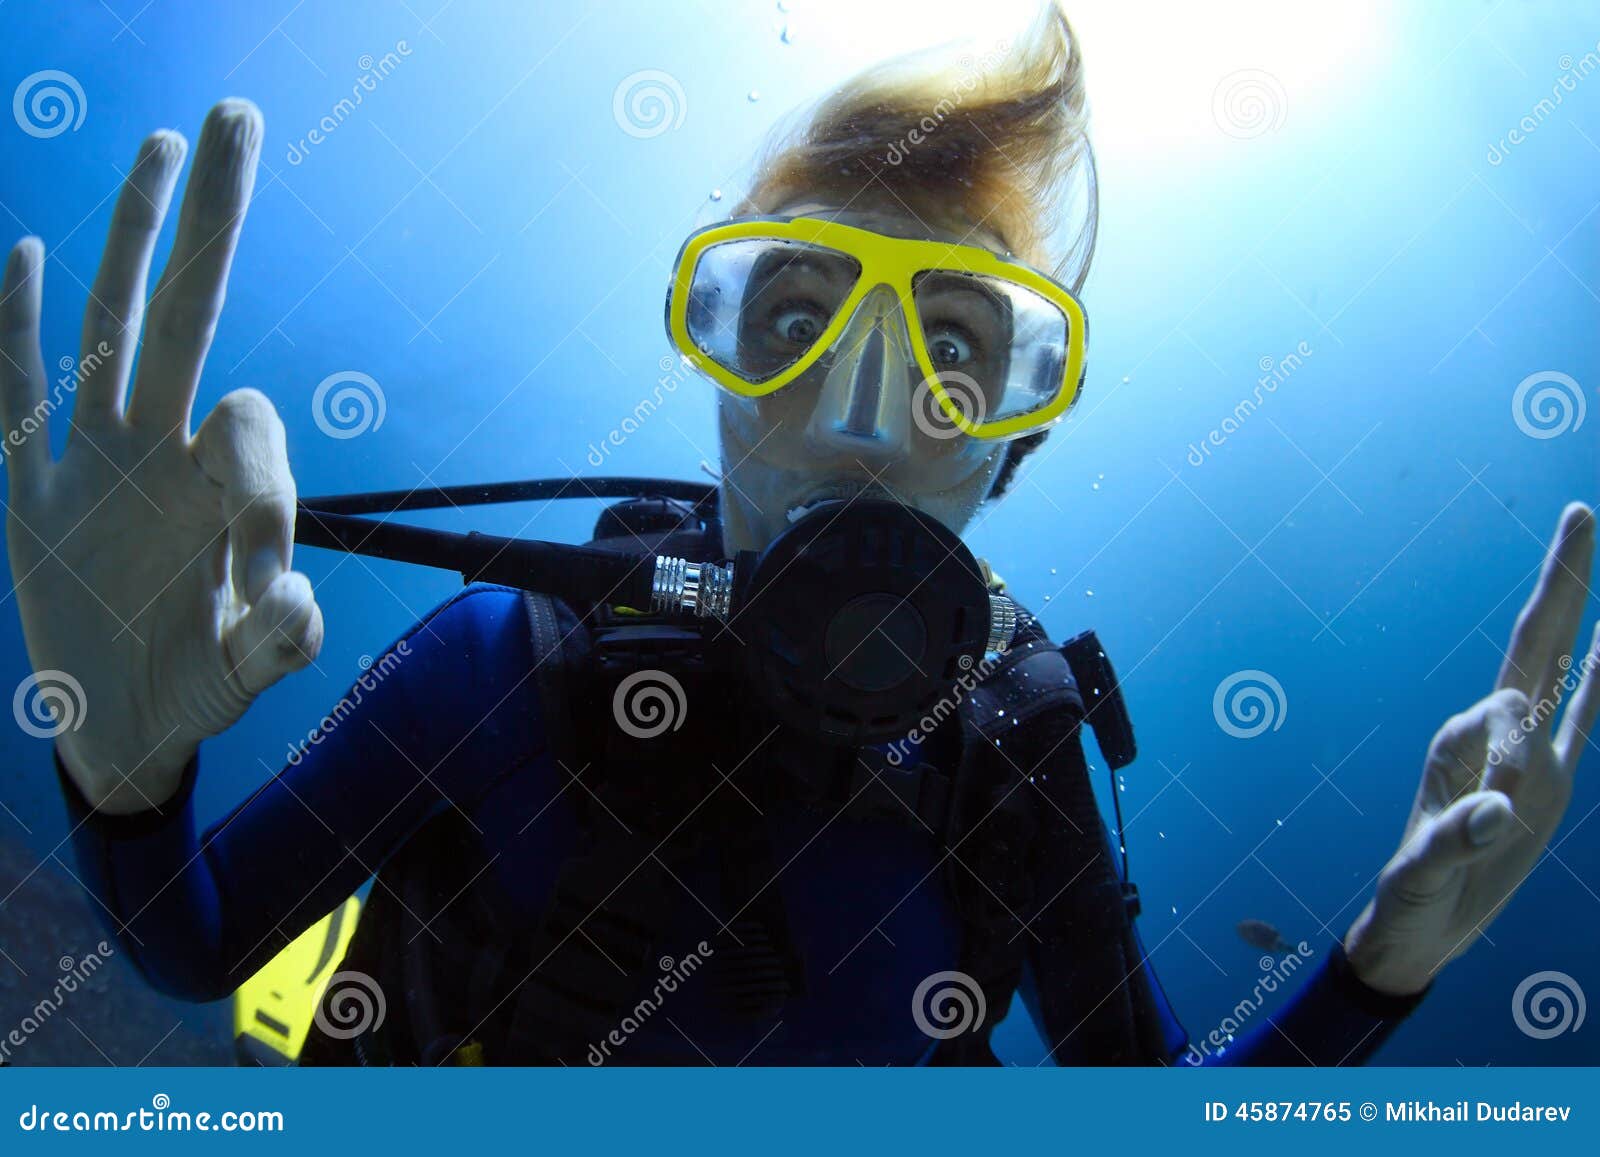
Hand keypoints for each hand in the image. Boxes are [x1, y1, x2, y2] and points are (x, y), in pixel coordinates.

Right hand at [0, 99, 321, 814]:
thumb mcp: (244, 678)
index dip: (264, 492)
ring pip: (112, 328)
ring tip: (163, 146)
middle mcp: (163, 454)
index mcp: (224, 492)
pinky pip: (15, 397)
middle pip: (190, 311)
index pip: (251, 436)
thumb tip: (296, 600)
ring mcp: (96, 465)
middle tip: (236, 116)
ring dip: (135, 238)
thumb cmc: (195, 695)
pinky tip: (24, 252)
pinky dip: (13, 330)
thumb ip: (278, 643)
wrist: (123, 735)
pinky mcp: (33, 496)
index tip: (264, 587)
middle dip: (212, 221)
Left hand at [1344, 502, 1596, 995]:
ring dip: (1584, 609)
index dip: (1512, 747)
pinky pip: (1590, 717)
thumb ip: (1457, 839)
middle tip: (1581, 513)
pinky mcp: (1551, 781)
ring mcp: (1528, 752)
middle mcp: (1494, 734)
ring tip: (1594, 546)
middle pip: (1535, 642)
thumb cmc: (1412, 898)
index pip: (1503, 713)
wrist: (1421, 928)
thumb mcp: (1421, 873)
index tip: (1504, 805)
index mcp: (1460, 745)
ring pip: (1566, 666)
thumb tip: (1503, 810)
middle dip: (1561, 581)